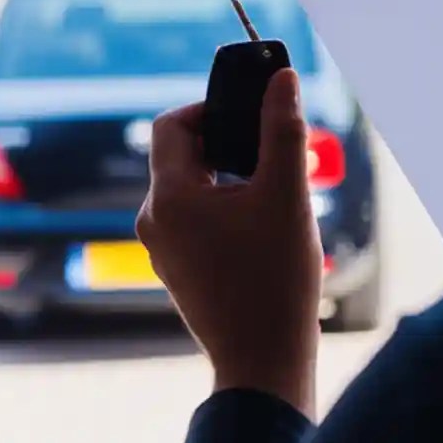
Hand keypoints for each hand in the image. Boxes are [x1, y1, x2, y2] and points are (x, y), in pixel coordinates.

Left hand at [137, 69, 322, 417]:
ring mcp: (164, 251)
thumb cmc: (275, 281)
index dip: (213, 108)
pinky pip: (199, 222)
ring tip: (283, 194)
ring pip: (196, 190)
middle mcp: (155, 221)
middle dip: (236, 146)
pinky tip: (271, 229)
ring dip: (237, 179)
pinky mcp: (181, 272)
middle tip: (283, 153)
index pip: (173, 124)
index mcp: (169, 198)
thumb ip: (283, 131)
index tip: (256, 115)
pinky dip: (231, 210)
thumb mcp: (287, 196)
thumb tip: (282, 79)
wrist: (265, 362)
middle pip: (186, 156)